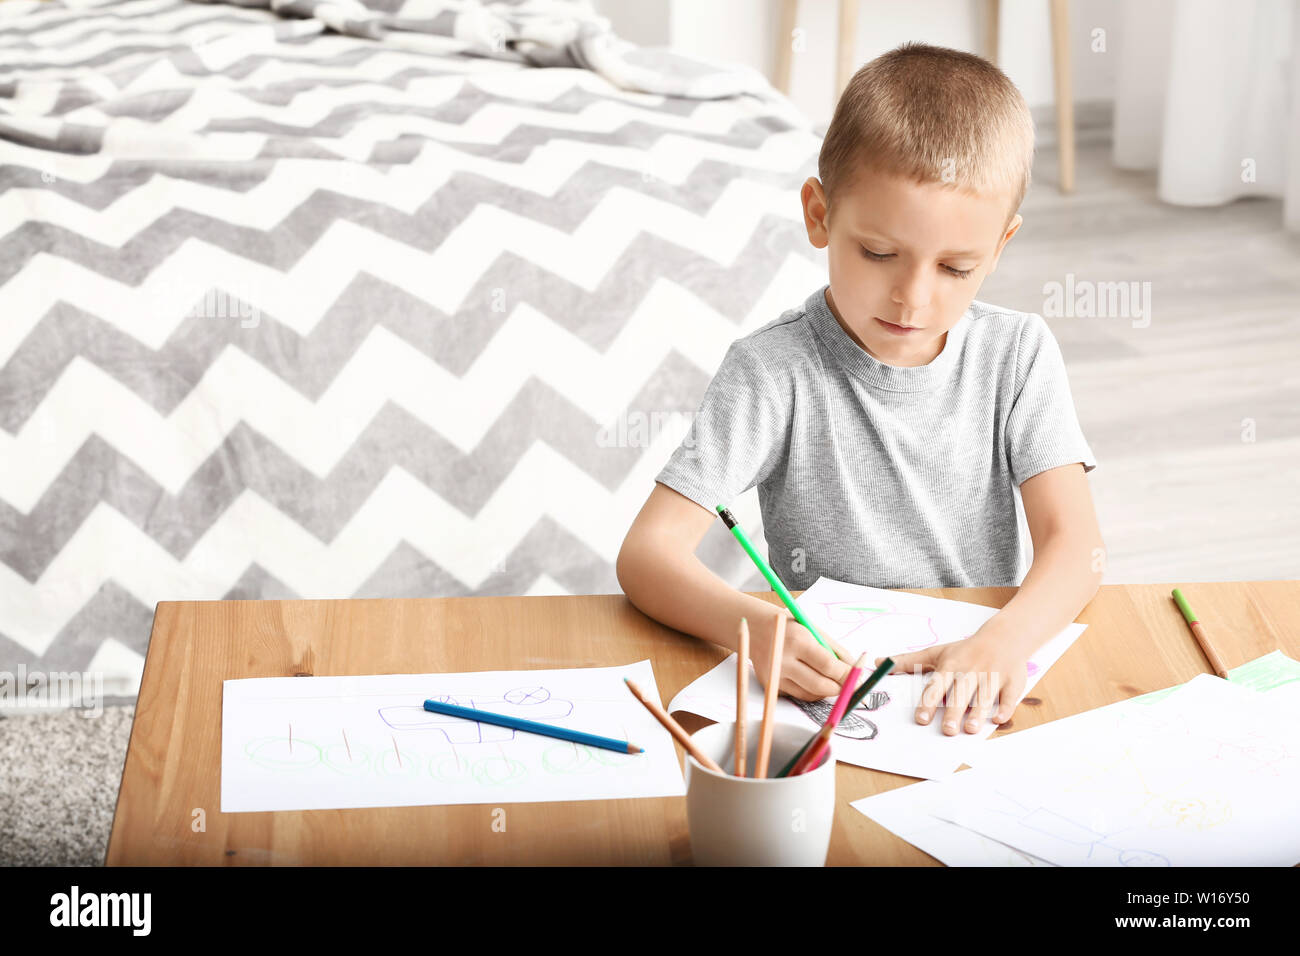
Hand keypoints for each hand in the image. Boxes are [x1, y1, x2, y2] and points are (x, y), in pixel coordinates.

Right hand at [751, 614, 853, 701]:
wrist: (756, 629)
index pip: (828, 666)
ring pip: (810, 695)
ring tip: (831, 679)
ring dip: (826, 691)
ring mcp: (775, 675)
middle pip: (820, 685)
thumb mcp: (815, 631)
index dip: (847, 675)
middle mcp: (783, 659)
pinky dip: (811, 691)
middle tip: (851, 685)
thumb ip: (836, 652)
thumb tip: (856, 672)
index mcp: (797, 640)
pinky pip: (798, 695)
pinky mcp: (770, 685)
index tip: (859, 679)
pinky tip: (813, 679)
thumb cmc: (791, 627)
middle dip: (840, 688)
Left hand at [874, 628, 1028, 734]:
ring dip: (978, 713)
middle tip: (947, 730)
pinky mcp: (1012, 681)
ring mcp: (993, 676)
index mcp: (951, 666)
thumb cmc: (965, 650)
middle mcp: (971, 671)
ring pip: (985, 696)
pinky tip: (998, 719)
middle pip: (961, 693)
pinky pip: (1010, 696)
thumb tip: (878, 662)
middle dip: (954, 711)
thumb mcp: (936, 653)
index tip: (921, 719)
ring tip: (970, 730)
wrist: (1004, 637)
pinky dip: (1005, 708)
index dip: (929, 702)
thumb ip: (907, 661)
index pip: (937, 685)